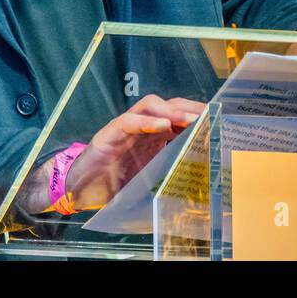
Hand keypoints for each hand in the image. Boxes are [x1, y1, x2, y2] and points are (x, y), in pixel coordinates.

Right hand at [22, 94, 205, 213]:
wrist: (79, 191)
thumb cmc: (114, 186)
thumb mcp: (149, 181)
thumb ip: (168, 176)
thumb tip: (201, 187)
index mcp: (152, 138)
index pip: (178, 117)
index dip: (196, 115)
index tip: (217, 120)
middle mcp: (140, 128)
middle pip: (168, 105)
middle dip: (189, 107)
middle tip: (209, 115)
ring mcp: (124, 128)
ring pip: (149, 106)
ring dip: (172, 110)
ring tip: (191, 118)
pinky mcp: (108, 135)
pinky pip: (128, 121)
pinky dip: (145, 121)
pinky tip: (162, 126)